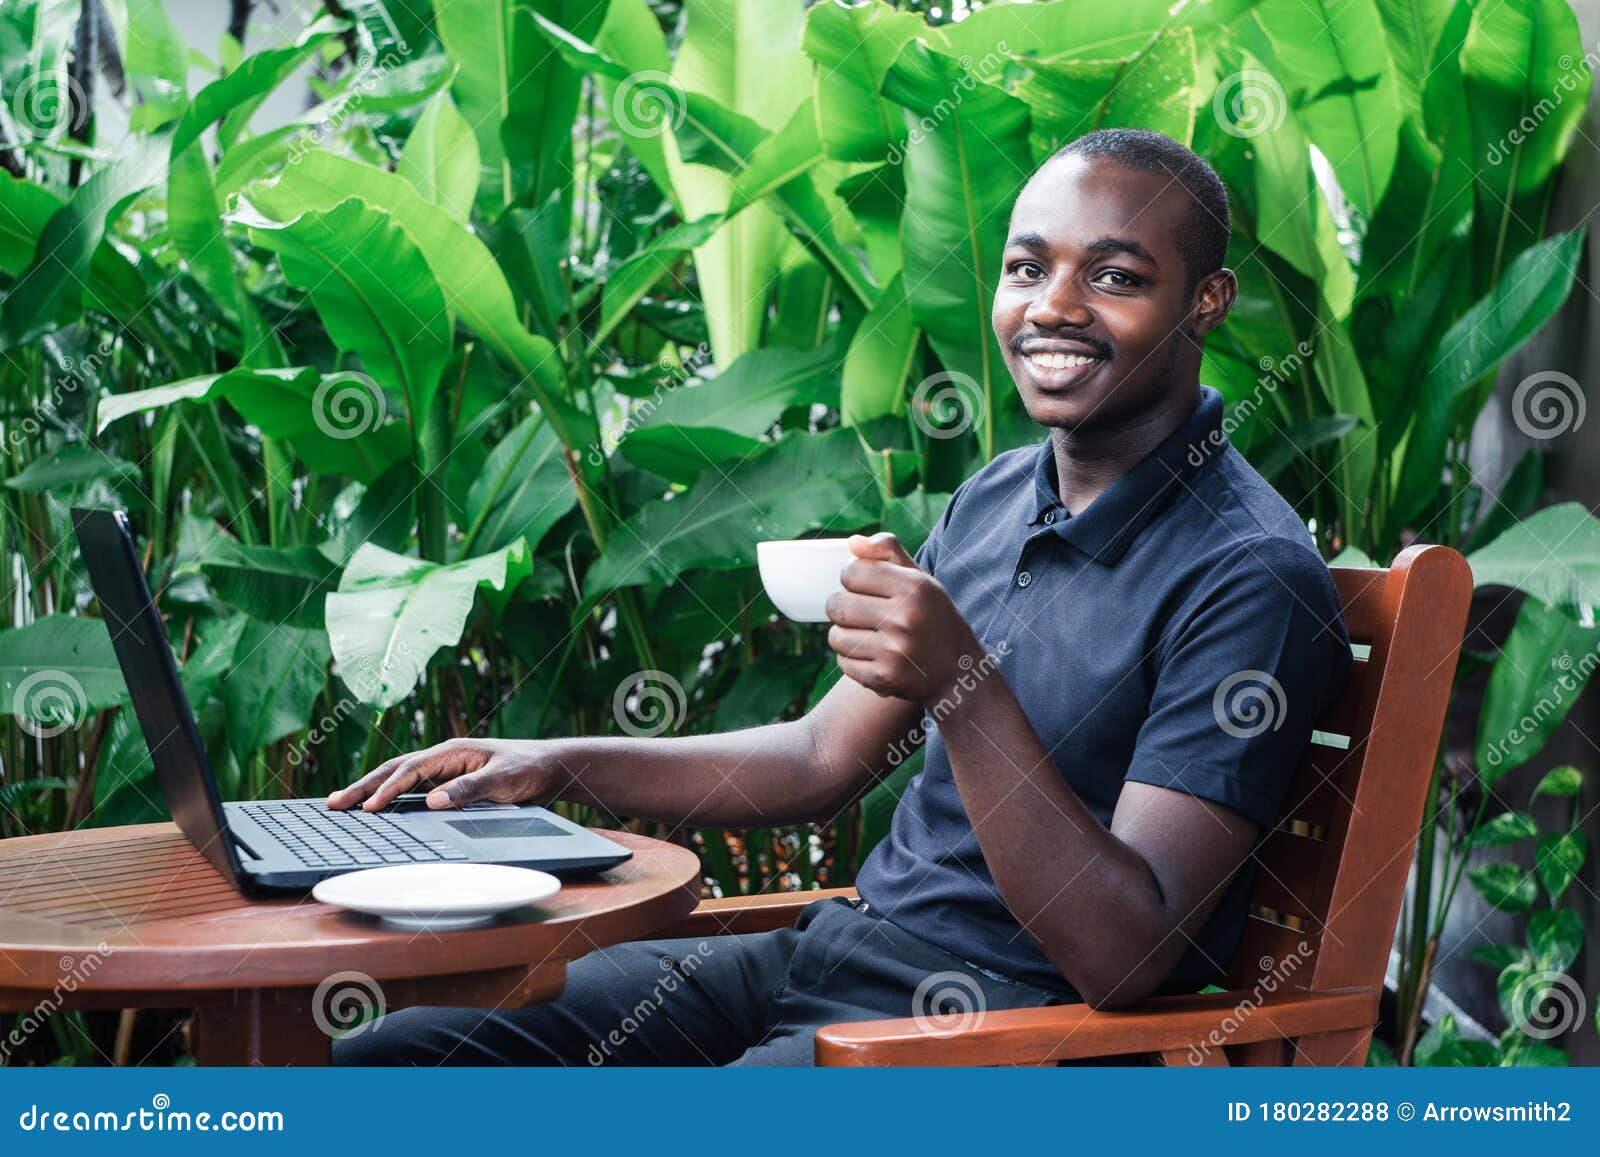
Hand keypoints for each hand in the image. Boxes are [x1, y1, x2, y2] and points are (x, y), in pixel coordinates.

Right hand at [326, 737, 563, 811]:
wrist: (549, 768)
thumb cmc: (528, 769)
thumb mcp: (503, 781)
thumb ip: (470, 790)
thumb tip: (433, 801)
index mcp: (452, 751)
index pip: (410, 771)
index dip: (387, 790)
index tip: (367, 809)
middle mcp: (443, 757)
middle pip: (395, 770)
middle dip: (364, 786)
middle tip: (333, 803)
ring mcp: (444, 768)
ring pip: (399, 777)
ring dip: (371, 790)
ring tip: (342, 802)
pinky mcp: (448, 781)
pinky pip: (412, 788)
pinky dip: (390, 796)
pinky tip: (375, 807)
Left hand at [824, 532, 983, 705]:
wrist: (958, 672)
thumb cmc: (933, 618)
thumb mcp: (921, 580)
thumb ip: (889, 552)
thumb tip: (852, 542)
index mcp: (914, 587)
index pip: (851, 572)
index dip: (852, 579)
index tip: (863, 587)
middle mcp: (905, 618)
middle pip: (837, 604)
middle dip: (842, 607)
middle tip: (859, 613)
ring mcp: (895, 651)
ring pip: (836, 636)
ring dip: (843, 635)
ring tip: (865, 635)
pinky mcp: (885, 678)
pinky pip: (844, 663)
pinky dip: (852, 660)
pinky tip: (873, 656)